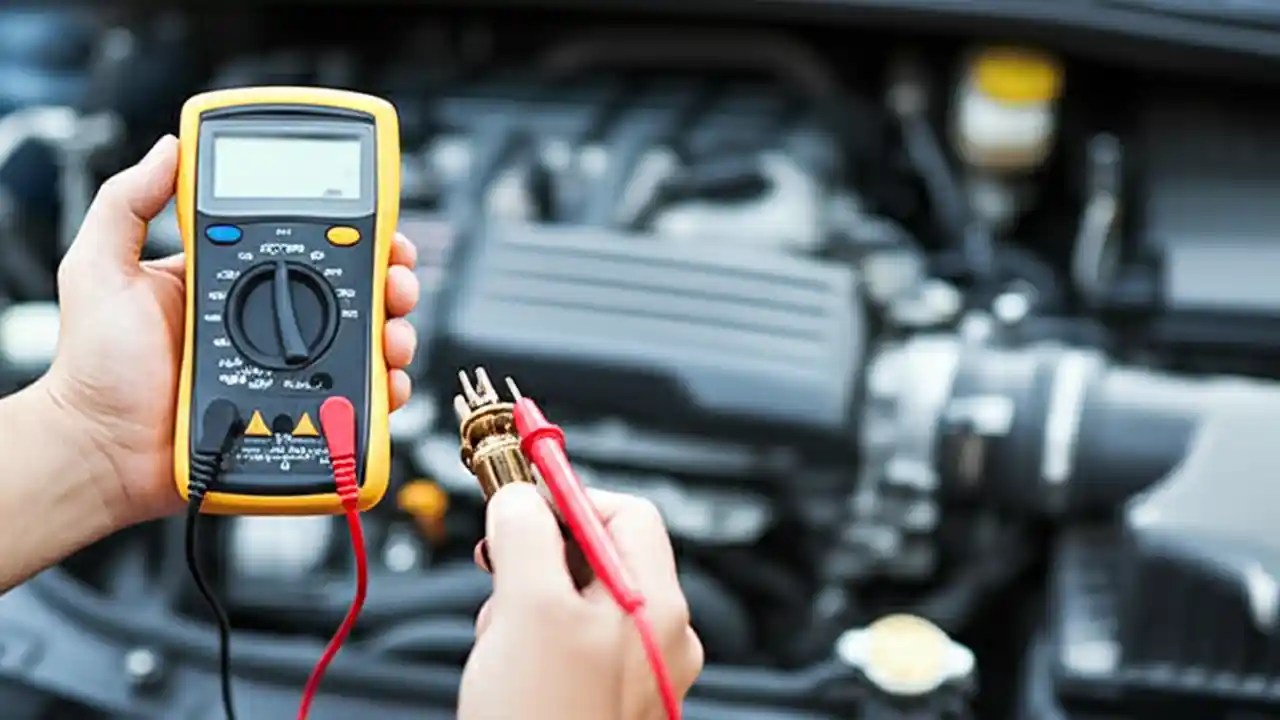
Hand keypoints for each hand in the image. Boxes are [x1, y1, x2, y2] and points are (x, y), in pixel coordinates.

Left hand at [41, 135, 420, 527]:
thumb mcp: (101, 269)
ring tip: (392, 334)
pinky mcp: (297, 412)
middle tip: (397, 283)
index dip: (350, 234)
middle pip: (351, 292)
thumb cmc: (97, 369)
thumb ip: (127, 203)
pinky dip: (381, 390)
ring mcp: (285, 368)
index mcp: (233, 282)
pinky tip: (383, 381)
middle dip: (390, 281)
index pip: (306, 245)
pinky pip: (353, 399)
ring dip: (393, 332)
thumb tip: (167, 150)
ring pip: (363, 343)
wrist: (104, 451)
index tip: (378, 230)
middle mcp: (267, 322)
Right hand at [459, 484, 703, 719]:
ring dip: (528, 602)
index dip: (568, 495)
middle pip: (597, 554)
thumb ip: (526, 534)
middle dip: (539, 556)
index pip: (624, 512)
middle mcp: (657, 637)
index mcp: (656, 604)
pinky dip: (532, 642)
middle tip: (501, 574)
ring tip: (502, 639)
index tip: (519, 490)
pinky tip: (507, 669)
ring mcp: (633, 673)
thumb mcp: (527, 608)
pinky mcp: (604, 700)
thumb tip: (519, 493)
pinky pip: (568, 644)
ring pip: (575, 599)